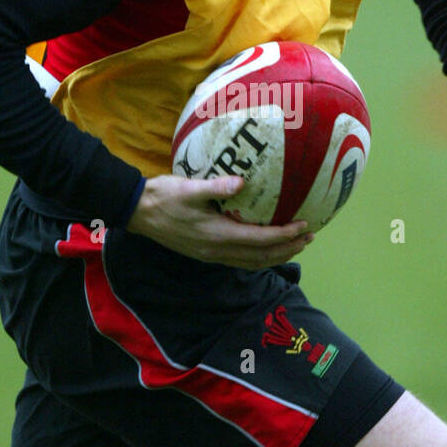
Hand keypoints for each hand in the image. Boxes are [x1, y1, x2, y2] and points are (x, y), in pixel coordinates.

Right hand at [125, 174, 313, 269]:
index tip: (304, 226)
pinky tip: (266, 249)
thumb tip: (241, 182)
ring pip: (252, 263)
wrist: (137, 211)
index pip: (260, 240)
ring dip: (276, 256)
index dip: (285, 235)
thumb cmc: (163, 196)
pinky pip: (240, 262)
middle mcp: (217, 251)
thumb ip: (215, 186)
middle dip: (288, 248)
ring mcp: (210, 255)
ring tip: (295, 245)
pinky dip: (259, 258)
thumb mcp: (188, 187)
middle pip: (261, 257)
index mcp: (216, 235)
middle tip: (309, 236)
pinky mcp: (205, 254)